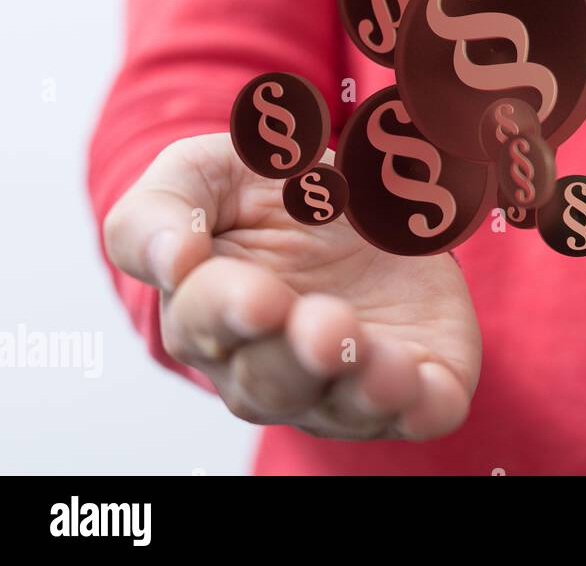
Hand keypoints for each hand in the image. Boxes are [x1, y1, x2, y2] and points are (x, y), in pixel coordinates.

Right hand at [103, 134, 478, 439]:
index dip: (228, 311)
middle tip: (326, 327)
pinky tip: (419, 380)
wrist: (371, 196)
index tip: (257, 297)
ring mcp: (345, 384)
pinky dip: (421, 404)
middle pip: (271, 382)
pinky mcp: (418, 384)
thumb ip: (163, 208)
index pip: (205, 323)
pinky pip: (419, 413)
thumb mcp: (209, 173)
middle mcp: (270, 367)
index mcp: (209, 315)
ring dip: (361, 386)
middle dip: (299, 357)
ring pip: (344, 407)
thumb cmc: (275, 197)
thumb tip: (168, 258)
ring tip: (379, 360)